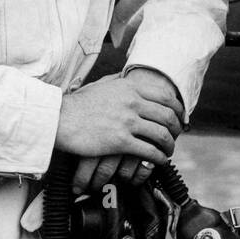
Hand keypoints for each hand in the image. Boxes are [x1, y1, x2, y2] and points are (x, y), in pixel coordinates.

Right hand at [54, 73, 182, 171]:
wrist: (59, 118)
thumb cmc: (78, 104)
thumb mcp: (101, 85)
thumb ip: (118, 81)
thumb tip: (128, 77)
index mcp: (130, 87)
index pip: (165, 97)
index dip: (178, 109)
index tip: (180, 117)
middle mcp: (132, 102)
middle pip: (167, 116)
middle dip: (176, 128)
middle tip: (176, 136)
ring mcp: (127, 121)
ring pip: (161, 134)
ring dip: (169, 145)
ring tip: (168, 151)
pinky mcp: (120, 141)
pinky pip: (149, 151)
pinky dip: (158, 157)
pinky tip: (158, 161)